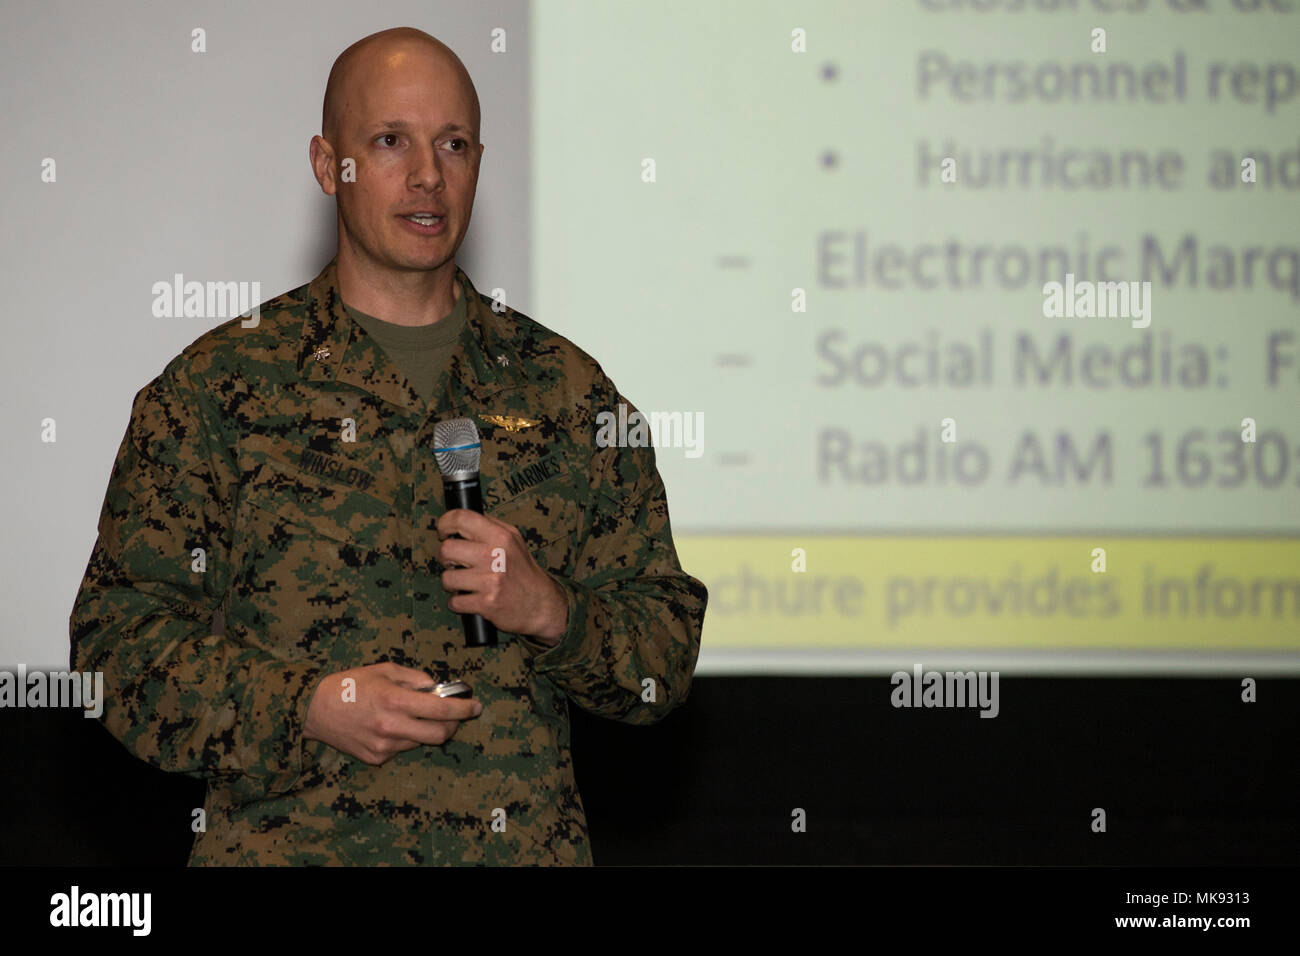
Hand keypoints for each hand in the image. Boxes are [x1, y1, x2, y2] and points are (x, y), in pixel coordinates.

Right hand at [303, 662, 481, 765]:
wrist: (313, 709)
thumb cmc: (349, 684)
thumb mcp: (384, 669)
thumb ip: (414, 677)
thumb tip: (436, 687)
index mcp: (395, 700)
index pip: (441, 709)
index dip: (463, 709)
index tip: (476, 706)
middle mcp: (392, 726)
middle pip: (439, 735)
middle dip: (453, 725)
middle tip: (453, 715)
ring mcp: (383, 746)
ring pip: (420, 742)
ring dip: (425, 730)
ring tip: (411, 715)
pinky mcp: (375, 758)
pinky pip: (401, 749)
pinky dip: (404, 738)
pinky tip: (389, 726)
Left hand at [435, 509, 567, 641]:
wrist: (540, 604)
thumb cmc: (523, 571)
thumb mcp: (514, 540)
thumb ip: (491, 526)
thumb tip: (461, 520)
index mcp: (500, 536)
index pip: (461, 518)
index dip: (444, 523)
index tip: (443, 532)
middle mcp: (494, 556)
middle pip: (447, 549)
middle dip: (445, 558)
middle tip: (455, 563)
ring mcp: (490, 581)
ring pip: (447, 578)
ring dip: (452, 584)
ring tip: (466, 584)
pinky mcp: (486, 603)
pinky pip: (454, 602)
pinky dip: (458, 603)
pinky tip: (470, 598)